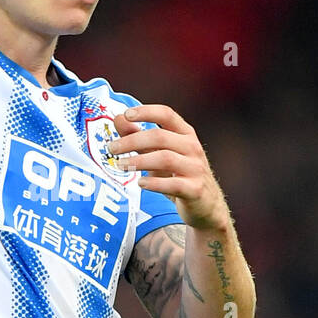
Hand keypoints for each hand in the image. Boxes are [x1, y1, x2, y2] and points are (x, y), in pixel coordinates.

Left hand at [107, 105, 231, 231]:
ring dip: (139, 161)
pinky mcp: (195, 189)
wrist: (206, 205)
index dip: (146, 112)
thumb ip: (139, 136)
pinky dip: (154, 183)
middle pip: (160, 136)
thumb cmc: (179, 175)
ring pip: (165, 158)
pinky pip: (173, 184)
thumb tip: (118, 119)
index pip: (166, 114)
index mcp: (185, 134)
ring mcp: (196, 168)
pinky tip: (140, 183)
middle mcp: (192, 147)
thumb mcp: (159, 153)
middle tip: (112, 148)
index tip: (126, 114)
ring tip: (120, 165)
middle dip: (132, 141)